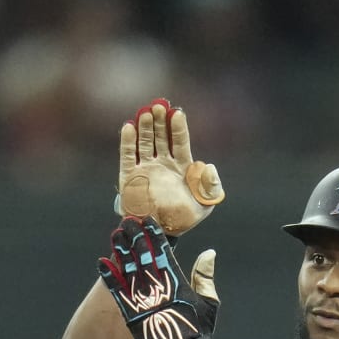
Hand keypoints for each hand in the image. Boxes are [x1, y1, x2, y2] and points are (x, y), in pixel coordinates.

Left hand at [99, 216, 224, 338]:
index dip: (154, 235)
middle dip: (135, 237)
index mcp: (177, 282)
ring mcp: (142, 300)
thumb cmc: (198, 331)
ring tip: (115, 234)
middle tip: (127, 221)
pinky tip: (102, 262)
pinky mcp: (130, 313)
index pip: (163, 252)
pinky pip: (116, 291)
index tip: (147, 221)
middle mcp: (158, 288)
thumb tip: (209, 253)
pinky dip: (109, 276)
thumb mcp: (208, 302)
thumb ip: (205, 276)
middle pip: (143, 256)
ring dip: (120, 250)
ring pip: (128, 268)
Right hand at [118, 98, 224, 235]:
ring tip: (145, 112)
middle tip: (158, 105)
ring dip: (144, 127)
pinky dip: (127, 141)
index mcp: (182, 166)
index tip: (178, 113)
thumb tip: (209, 166)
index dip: (178, 127)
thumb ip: (210, 185)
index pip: (179, 141)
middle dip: (160, 121)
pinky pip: (128, 155)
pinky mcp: (130, 175)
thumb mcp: (205, 203)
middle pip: (161, 137)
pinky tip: (128, 127)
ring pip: (144, 142)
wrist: (162, 233)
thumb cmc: (185, 218)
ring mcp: (146, 168)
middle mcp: (163, 163)